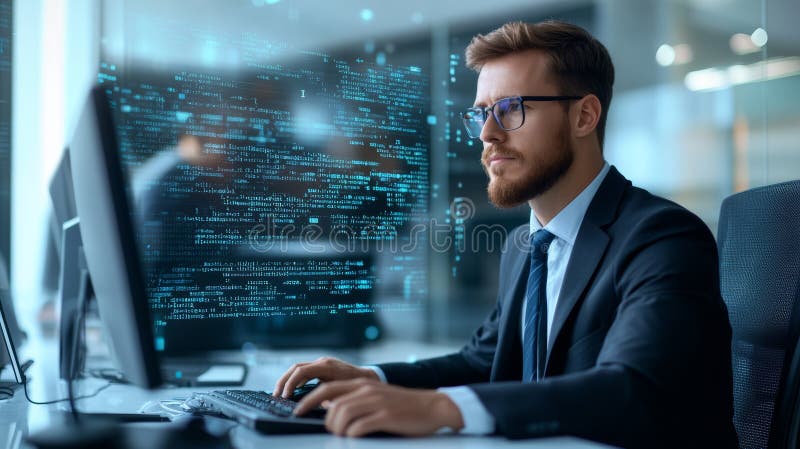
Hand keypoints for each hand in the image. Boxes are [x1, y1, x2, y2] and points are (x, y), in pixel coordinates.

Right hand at [273, 357, 379, 397]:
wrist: (369, 376)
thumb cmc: (357, 386)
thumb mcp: (341, 392)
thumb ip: (326, 397)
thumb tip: (313, 404)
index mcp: (327, 366)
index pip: (301, 371)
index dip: (290, 383)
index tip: (285, 396)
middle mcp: (323, 361)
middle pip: (296, 367)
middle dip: (284, 381)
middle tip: (276, 395)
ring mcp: (322, 362)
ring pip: (298, 368)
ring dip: (287, 380)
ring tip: (279, 393)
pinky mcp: (322, 366)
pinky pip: (304, 370)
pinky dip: (295, 379)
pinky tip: (291, 390)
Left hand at [293, 378, 463, 436]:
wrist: (433, 407)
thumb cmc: (403, 406)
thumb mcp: (376, 397)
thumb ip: (356, 400)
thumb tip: (331, 411)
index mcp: (362, 384)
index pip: (326, 389)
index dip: (307, 401)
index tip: (297, 412)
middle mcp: (366, 390)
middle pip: (331, 404)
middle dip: (323, 421)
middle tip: (328, 431)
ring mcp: (376, 403)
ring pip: (341, 416)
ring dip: (337, 430)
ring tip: (343, 436)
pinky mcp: (386, 417)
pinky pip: (359, 428)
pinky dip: (352, 436)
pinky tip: (355, 438)